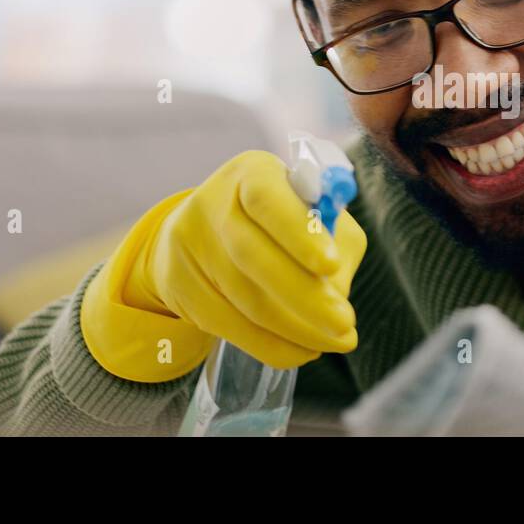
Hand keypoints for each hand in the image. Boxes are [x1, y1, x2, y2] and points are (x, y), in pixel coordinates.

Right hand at [83, 150, 365, 380]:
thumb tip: (337, 295)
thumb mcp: (312, 213)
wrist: (203, 232)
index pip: (268, 199)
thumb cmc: (279, 221)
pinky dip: (272, 345)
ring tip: (333, 342)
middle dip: (305, 298)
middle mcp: (213, 203)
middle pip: (252, 256)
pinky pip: (230, 326)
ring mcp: (190, 246)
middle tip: (344, 325)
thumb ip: (335, 241)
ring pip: (244, 299)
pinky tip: (303, 351)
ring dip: (295, 329)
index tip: (331, 265)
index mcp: (253, 173)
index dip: (299, 233)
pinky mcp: (180, 287)